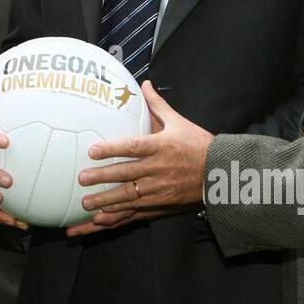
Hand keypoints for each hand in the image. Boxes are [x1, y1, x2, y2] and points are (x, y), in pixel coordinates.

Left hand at [67, 81, 212, 234]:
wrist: (220, 173)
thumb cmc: (199, 145)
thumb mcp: (179, 122)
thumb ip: (158, 105)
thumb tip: (145, 84)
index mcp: (161, 146)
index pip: (133, 147)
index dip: (112, 149)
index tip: (93, 151)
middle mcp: (159, 169)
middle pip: (127, 174)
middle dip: (103, 177)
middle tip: (82, 179)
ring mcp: (159, 189)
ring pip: (129, 196)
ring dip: (106, 201)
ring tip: (85, 203)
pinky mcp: (161, 204)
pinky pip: (136, 211)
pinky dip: (118, 216)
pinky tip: (101, 220)